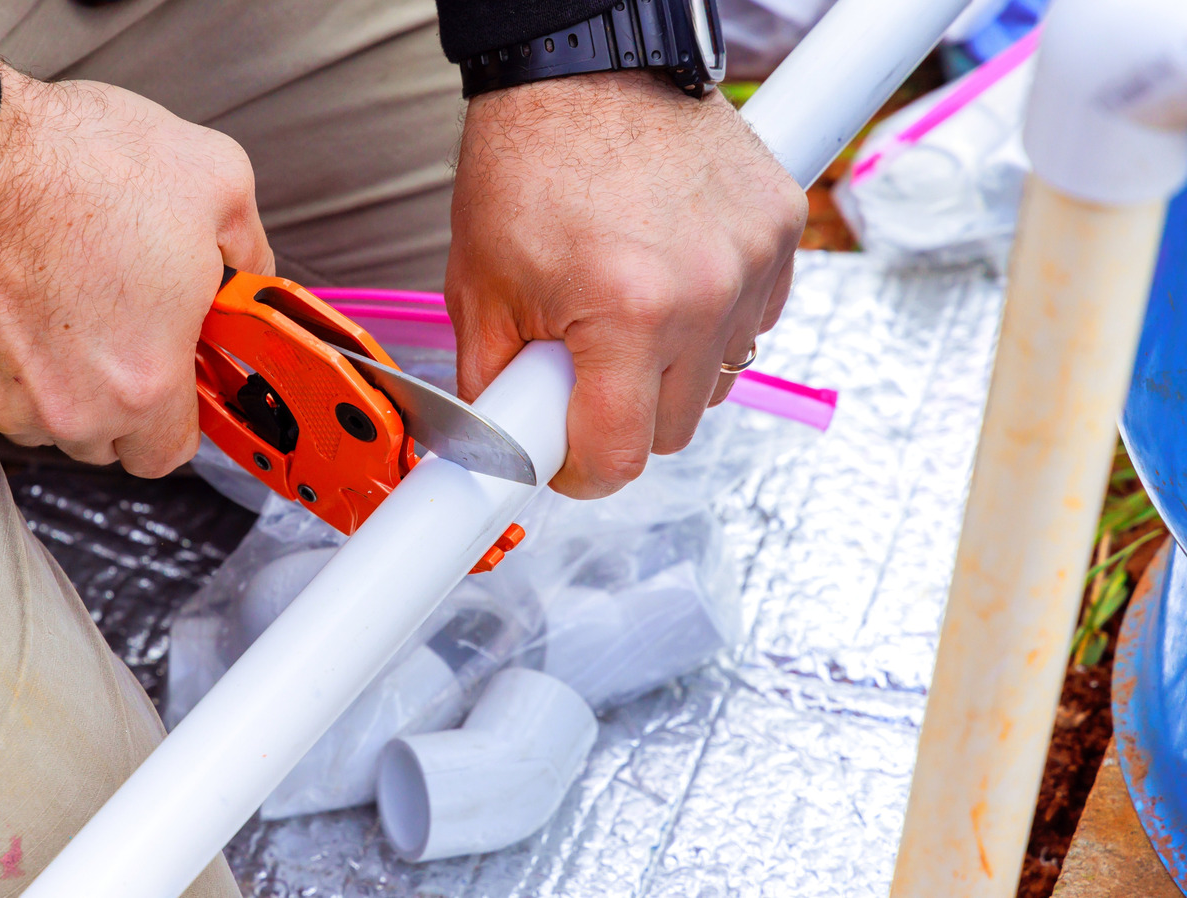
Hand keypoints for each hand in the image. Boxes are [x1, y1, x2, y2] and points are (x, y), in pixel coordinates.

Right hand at [0, 63, 273, 474]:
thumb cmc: (77, 164)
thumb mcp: (214, 180)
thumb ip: (248, 247)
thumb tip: (252, 271)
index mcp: (146, 382)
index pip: (171, 452)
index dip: (180, 413)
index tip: (177, 370)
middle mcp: (76, 411)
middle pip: (111, 441)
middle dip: (125, 397)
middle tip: (125, 327)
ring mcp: (10, 403)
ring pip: (53, 420)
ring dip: (66, 383)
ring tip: (69, 303)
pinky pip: (1, 396)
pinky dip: (13, 364)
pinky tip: (21, 301)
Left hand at [446, 71, 805, 498]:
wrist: (582, 67)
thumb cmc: (527, 162)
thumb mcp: (480, 288)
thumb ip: (494, 388)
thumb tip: (502, 453)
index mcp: (625, 312)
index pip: (621, 456)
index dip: (580, 472)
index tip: (565, 461)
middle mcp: (703, 292)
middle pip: (674, 431)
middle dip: (622, 417)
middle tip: (580, 374)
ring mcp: (751, 260)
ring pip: (718, 382)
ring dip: (671, 373)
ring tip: (622, 316)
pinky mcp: (778, 230)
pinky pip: (752, 323)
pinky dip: (711, 322)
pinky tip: (667, 281)